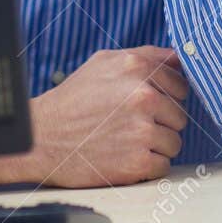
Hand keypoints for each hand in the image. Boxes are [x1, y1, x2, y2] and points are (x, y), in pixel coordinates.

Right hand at [0, 46, 189, 189]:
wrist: (41, 139)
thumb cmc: (73, 100)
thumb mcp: (104, 62)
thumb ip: (146, 56)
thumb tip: (179, 58)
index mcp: (137, 67)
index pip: (181, 86)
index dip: (166, 97)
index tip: (146, 106)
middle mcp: (143, 96)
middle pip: (180, 116)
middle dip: (161, 123)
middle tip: (130, 126)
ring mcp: (141, 130)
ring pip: (174, 142)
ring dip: (155, 146)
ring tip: (126, 142)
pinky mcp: (137, 162)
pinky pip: (163, 166)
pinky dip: (147, 167)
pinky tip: (124, 158)